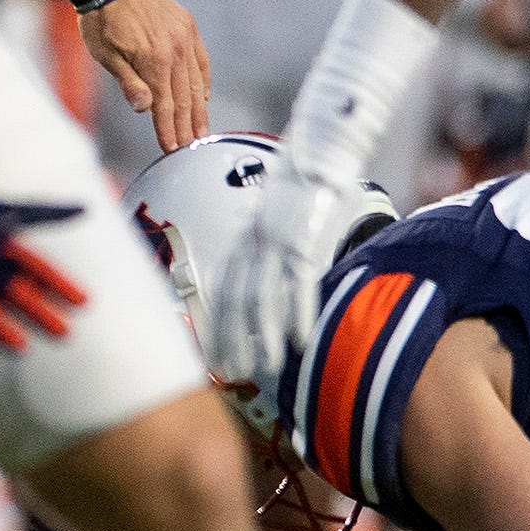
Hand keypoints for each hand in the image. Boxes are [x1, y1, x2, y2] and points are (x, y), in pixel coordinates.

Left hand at [83, 0, 209, 151]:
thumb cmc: (101, 19)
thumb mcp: (105, 55)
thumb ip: (128, 83)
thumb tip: (145, 109)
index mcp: (154, 61)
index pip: (164, 106)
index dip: (168, 130)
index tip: (171, 149)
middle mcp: (175, 51)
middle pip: (183, 98)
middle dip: (186, 127)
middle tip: (190, 148)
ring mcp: (185, 37)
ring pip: (195, 82)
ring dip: (198, 109)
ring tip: (201, 131)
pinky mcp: (187, 26)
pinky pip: (201, 60)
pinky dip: (203, 81)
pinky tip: (203, 97)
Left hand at [204, 150, 354, 394]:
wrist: (315, 157)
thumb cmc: (298, 193)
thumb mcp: (271, 222)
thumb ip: (264, 252)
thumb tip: (268, 283)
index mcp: (243, 243)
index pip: (223, 294)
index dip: (217, 328)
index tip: (214, 357)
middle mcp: (253, 247)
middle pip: (235, 303)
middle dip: (231, 341)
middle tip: (229, 373)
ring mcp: (277, 246)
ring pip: (263, 299)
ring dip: (263, 338)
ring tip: (264, 368)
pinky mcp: (304, 242)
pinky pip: (298, 285)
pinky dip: (298, 314)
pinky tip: (300, 340)